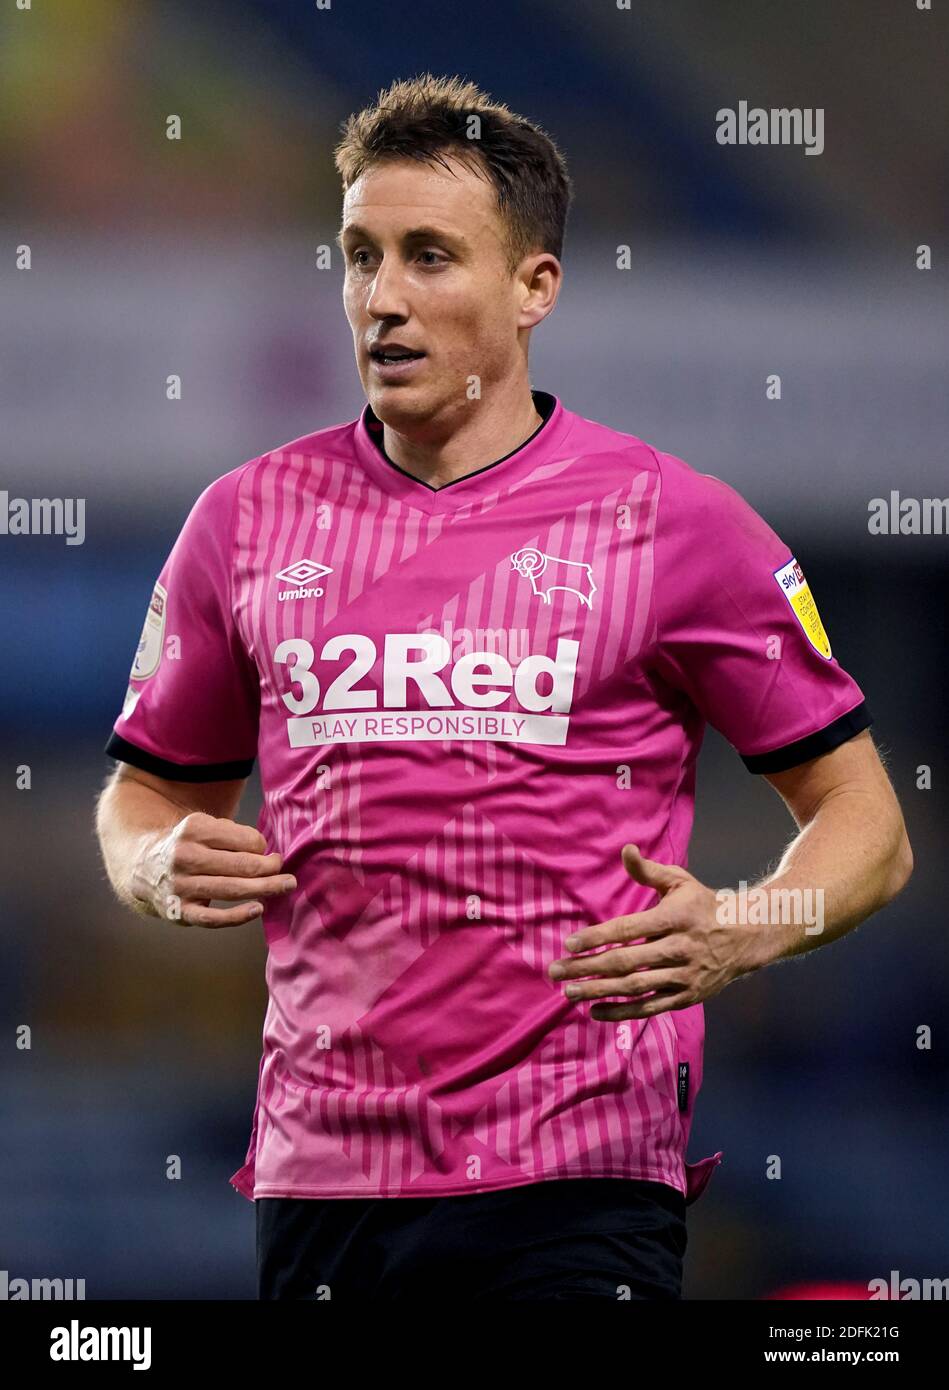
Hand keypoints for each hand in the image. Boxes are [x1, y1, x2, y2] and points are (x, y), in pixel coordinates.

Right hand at [131, 813, 296, 926]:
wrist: (145, 866)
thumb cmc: (188, 846)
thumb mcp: (205, 826)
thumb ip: (234, 834)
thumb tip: (267, 853)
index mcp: (195, 829)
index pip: (245, 839)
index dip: (263, 847)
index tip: (269, 853)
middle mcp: (186, 856)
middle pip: (241, 865)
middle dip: (271, 869)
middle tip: (289, 875)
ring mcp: (181, 884)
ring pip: (232, 889)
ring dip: (264, 889)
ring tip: (285, 887)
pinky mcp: (180, 910)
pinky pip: (212, 918)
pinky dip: (237, 916)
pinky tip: (258, 909)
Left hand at [547, 844, 758, 1019]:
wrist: (747, 937)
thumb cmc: (703, 905)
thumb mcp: (680, 882)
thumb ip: (648, 871)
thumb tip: (625, 850)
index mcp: (674, 918)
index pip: (627, 929)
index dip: (597, 937)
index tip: (569, 943)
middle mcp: (678, 949)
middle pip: (626, 962)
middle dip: (587, 968)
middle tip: (556, 971)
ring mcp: (684, 976)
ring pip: (635, 987)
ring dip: (599, 991)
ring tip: (569, 992)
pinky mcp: (687, 996)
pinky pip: (650, 1008)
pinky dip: (623, 1012)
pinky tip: (596, 1011)